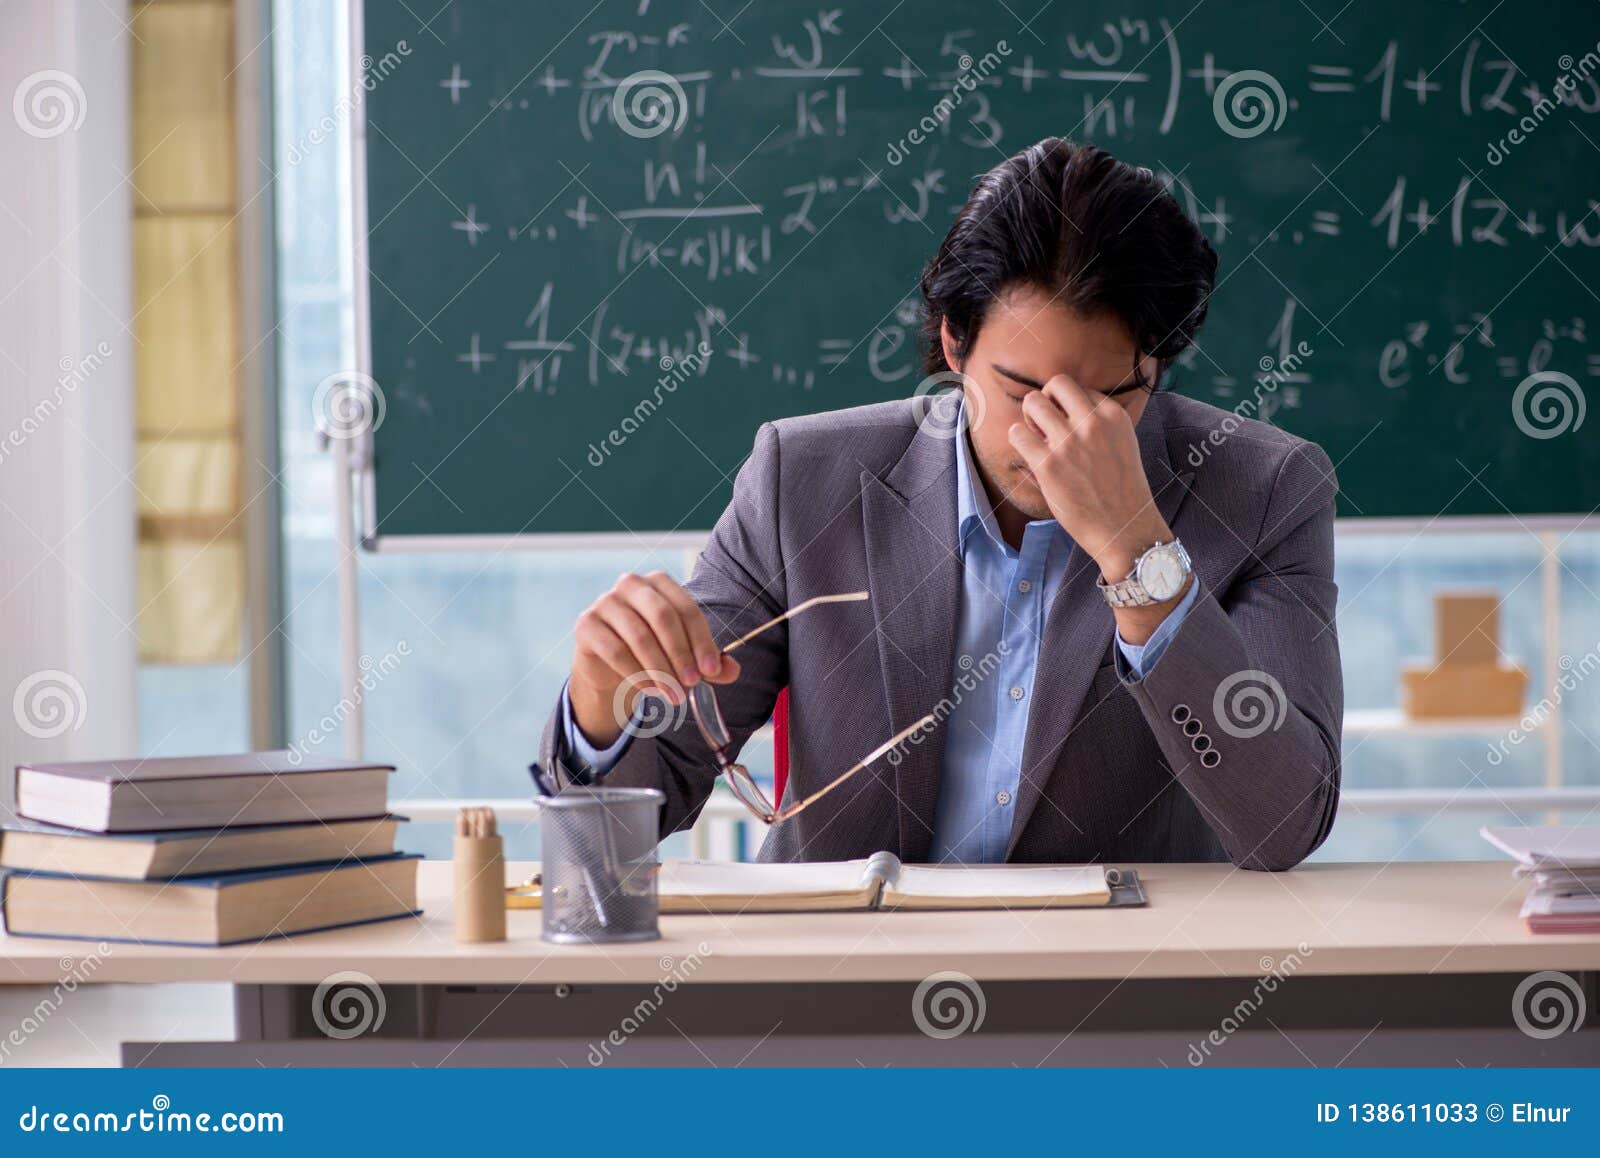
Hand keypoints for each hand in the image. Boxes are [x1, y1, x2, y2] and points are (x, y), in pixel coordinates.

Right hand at [569, 572, 738, 747]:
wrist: (607, 665)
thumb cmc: (651, 652)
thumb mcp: (683, 656)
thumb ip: (708, 662)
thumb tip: (732, 670)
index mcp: (659, 583)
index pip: (686, 609)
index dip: (701, 641)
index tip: (711, 671)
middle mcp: (631, 584)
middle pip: (663, 616)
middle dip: (681, 653)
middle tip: (692, 683)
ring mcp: (606, 601)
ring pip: (639, 635)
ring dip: (660, 669)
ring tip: (674, 694)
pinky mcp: (587, 623)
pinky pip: (615, 650)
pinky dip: (637, 674)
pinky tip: (651, 691)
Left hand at [1007, 375, 1170, 580]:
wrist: (1126, 528)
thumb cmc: (1121, 491)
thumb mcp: (1122, 443)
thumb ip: (1098, 423)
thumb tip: (1061, 408)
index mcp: (1113, 415)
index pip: (1079, 389)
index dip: (1068, 407)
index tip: (1070, 428)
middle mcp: (1092, 422)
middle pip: (1055, 383)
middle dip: (1045, 400)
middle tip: (1046, 425)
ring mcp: (1069, 442)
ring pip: (1032, 401)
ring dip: (1029, 417)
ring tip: (1037, 439)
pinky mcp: (1048, 464)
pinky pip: (1017, 433)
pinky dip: (1018, 440)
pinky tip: (1031, 456)